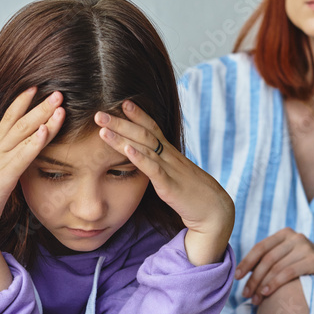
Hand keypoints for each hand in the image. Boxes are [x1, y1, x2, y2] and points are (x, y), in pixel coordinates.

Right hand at [0, 87, 64, 240]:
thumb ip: (4, 164)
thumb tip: (14, 159)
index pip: (8, 119)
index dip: (21, 102)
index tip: (35, 87)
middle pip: (19, 121)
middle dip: (39, 104)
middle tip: (57, 90)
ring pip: (23, 133)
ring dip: (42, 116)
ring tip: (59, 103)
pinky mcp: (4, 176)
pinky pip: (22, 155)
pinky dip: (35, 142)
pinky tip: (46, 130)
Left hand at [95, 100, 233, 265]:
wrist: (215, 210)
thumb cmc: (194, 194)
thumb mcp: (176, 175)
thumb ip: (162, 166)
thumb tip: (148, 161)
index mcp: (170, 154)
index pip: (153, 128)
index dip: (138, 115)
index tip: (122, 102)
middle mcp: (169, 157)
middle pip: (143, 134)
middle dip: (120, 122)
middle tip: (98, 113)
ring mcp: (170, 170)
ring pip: (144, 148)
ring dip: (122, 137)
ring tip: (103, 129)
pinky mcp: (170, 186)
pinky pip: (153, 169)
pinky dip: (139, 159)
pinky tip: (126, 150)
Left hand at [236, 228, 313, 304]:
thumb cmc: (306, 270)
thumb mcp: (288, 259)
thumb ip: (270, 260)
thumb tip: (243, 273)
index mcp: (285, 234)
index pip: (260, 247)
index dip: (246, 262)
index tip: (237, 277)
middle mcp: (295, 237)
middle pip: (267, 259)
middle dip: (254, 278)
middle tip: (246, 295)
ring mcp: (306, 247)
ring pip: (276, 267)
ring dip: (262, 285)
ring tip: (255, 299)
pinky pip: (289, 272)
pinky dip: (275, 283)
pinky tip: (267, 293)